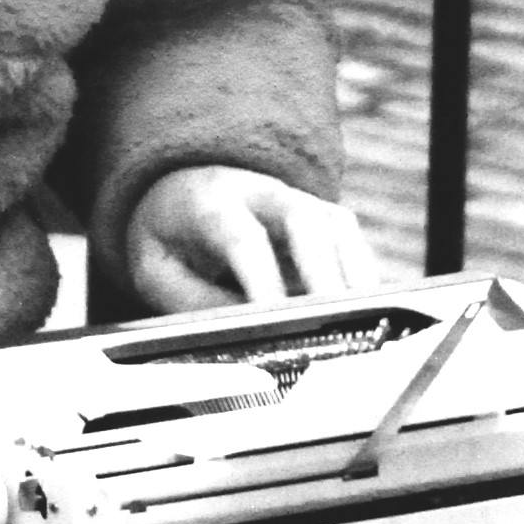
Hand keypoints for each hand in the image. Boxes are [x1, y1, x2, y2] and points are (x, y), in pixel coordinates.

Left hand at [125, 166, 378, 313]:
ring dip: (355, 272)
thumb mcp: (156, 270)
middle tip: (335, 320)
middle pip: (304, 220)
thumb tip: (245, 334)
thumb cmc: (169, 238)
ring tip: (365, 322)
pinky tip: (367, 314)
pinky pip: (350, 243)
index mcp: (211, 203)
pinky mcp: (321, 220)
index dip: (261, 278)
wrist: (183, 189)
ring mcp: (298, 202)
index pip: (242, 239)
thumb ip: (195, 301)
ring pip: (338, 226)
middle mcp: (261, 194)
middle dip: (323, 270)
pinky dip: (362, 277)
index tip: (275, 319)